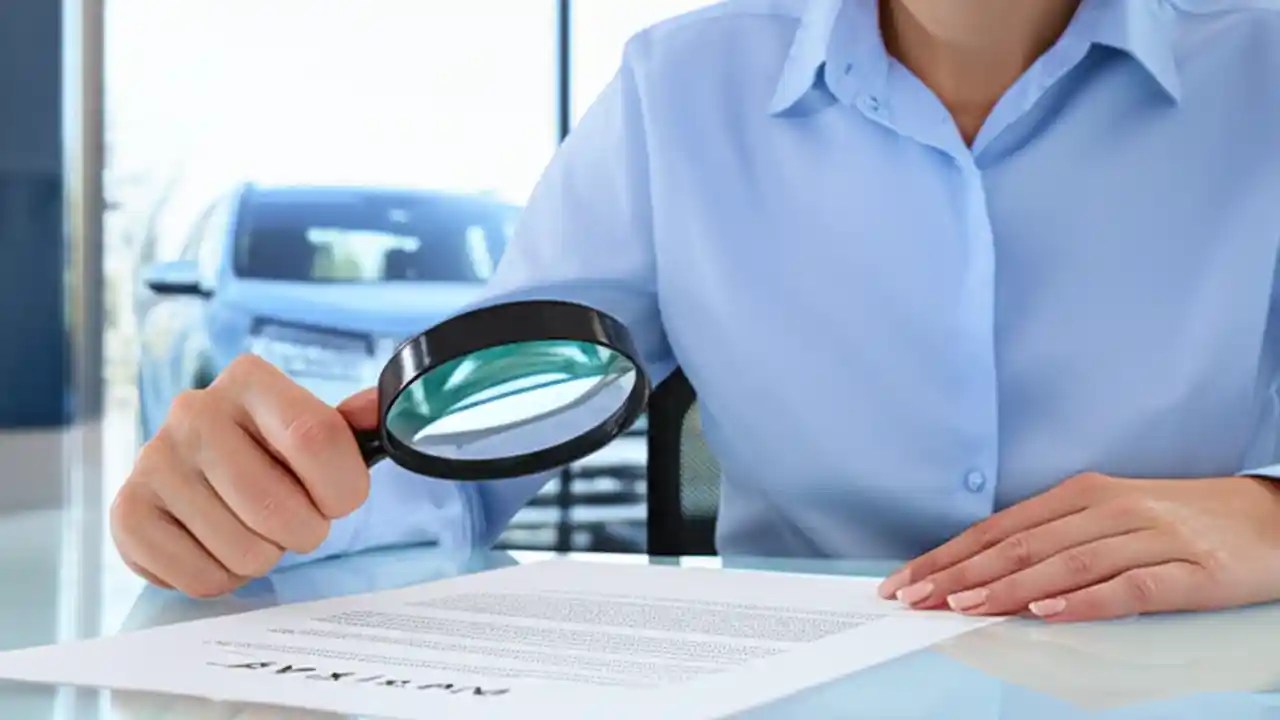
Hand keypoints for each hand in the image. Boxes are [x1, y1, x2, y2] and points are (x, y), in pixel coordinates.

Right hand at [111, 355, 375, 597]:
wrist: (198, 473)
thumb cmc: (272, 452)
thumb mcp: (317, 428)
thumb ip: (354, 424)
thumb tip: (377, 410)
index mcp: (251, 379)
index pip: (317, 439)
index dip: (342, 487)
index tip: (338, 497)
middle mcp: (194, 411)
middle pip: (278, 506)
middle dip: (304, 531)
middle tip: (293, 520)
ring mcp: (153, 460)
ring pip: (243, 550)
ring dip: (263, 556)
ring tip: (251, 528)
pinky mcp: (128, 511)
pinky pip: (199, 578)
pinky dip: (223, 578)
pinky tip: (216, 545)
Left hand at [877, 472, 1279, 621]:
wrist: (1271, 520)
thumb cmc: (1179, 521)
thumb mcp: (1110, 518)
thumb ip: (1055, 540)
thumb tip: (985, 573)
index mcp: (1082, 494)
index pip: (999, 527)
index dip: (949, 554)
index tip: (906, 579)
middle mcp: (1108, 509)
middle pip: (1020, 544)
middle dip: (959, 573)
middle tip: (914, 598)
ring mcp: (1149, 536)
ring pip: (1064, 562)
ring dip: (1007, 586)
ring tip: (962, 606)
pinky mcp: (1189, 569)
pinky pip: (1130, 585)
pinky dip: (1085, 599)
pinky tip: (1048, 612)